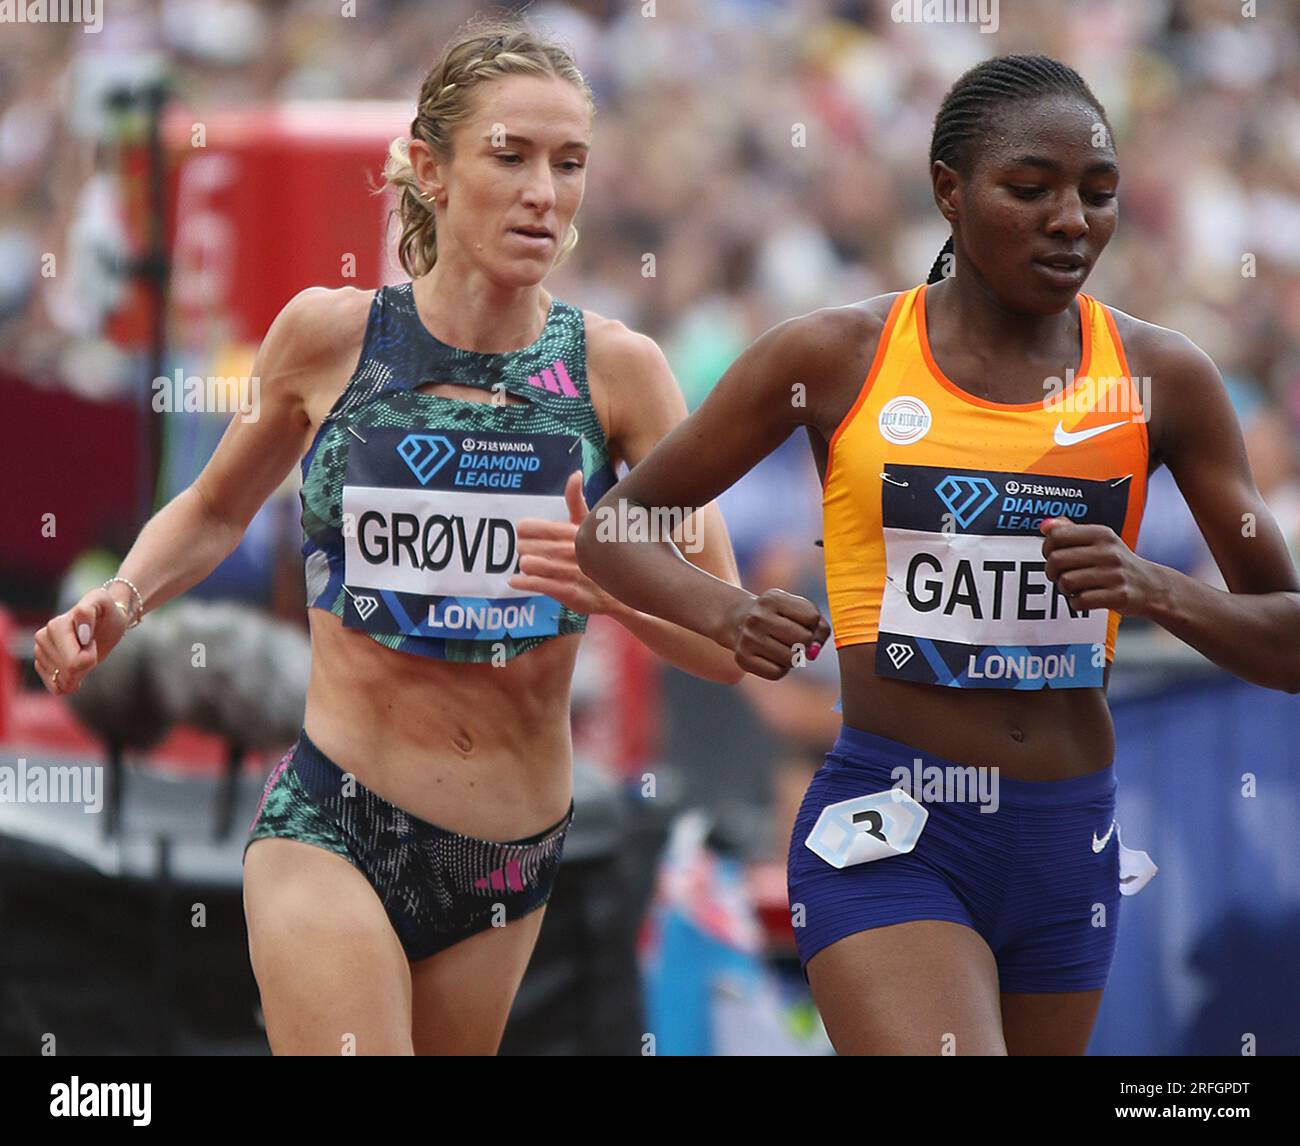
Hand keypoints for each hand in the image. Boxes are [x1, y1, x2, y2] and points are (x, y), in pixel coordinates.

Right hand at [32, 588, 128, 695]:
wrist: (104, 620)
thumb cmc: (105, 611)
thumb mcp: (102, 602)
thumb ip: (87, 611)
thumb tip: (80, 634)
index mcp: (56, 625)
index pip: (74, 662)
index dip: (90, 657)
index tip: (92, 641)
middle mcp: (43, 637)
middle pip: (69, 672)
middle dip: (86, 666)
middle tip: (90, 648)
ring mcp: (39, 651)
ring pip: (62, 681)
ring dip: (79, 673)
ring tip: (84, 654)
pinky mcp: (40, 663)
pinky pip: (54, 685)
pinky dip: (68, 683)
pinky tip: (75, 672)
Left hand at [511, 470, 621, 616]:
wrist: (620, 589)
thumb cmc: (599, 552)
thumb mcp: (590, 525)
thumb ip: (576, 500)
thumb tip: (575, 474)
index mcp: (577, 531)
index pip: (541, 527)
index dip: (528, 529)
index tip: (524, 530)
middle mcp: (575, 551)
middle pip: (532, 546)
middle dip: (525, 548)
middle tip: (526, 549)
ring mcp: (573, 573)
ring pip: (533, 565)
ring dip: (526, 564)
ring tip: (526, 564)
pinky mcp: (572, 594)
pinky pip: (539, 585)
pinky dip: (523, 582)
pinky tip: (514, 581)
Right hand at [725, 587, 830, 679]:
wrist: (739, 620)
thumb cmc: (777, 616)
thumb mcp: (796, 609)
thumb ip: (818, 627)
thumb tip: (813, 652)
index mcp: (773, 598)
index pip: (812, 617)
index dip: (813, 624)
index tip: (801, 623)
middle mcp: (757, 617)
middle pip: (804, 639)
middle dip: (805, 642)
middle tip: (793, 638)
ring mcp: (748, 638)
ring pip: (792, 659)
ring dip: (793, 657)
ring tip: (782, 647)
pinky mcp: (743, 658)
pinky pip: (777, 673)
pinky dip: (781, 669)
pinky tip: (773, 658)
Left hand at [1039, 518, 1161, 616]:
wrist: (1152, 586)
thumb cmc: (1117, 563)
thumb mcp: (1099, 541)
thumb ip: (1071, 530)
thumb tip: (1045, 526)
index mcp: (1102, 534)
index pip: (1057, 536)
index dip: (1047, 548)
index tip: (1052, 556)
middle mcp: (1109, 551)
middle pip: (1056, 560)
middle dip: (1051, 571)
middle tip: (1059, 575)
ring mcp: (1115, 574)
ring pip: (1066, 581)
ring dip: (1064, 588)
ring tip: (1074, 588)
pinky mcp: (1119, 596)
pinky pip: (1080, 601)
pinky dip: (1076, 603)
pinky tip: (1083, 598)